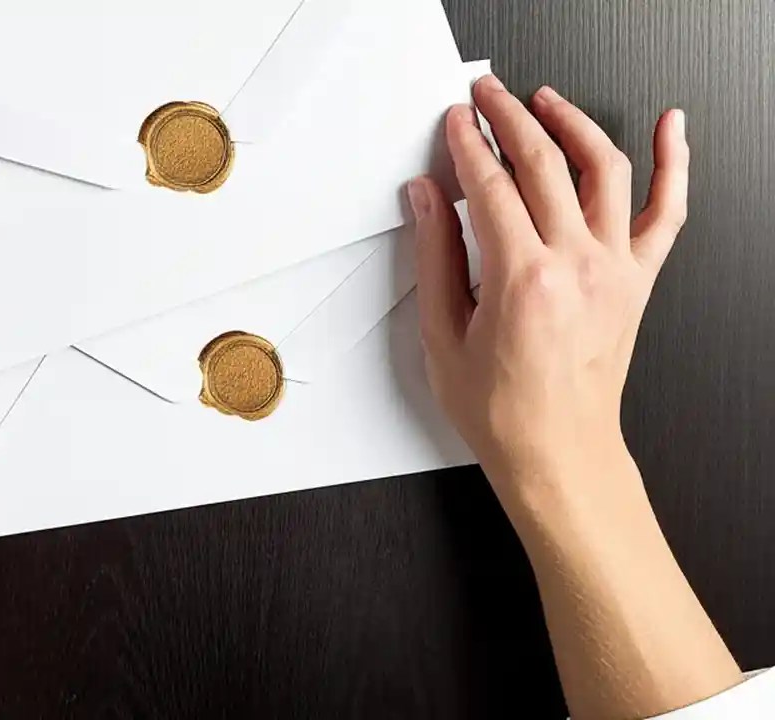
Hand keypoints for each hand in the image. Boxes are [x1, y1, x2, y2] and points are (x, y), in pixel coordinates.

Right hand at [409, 79, 740, 719]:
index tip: (454, 124)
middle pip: (543, 164)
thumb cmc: (504, 412)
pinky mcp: (638, 281)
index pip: (490, 185)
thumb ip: (435, 256)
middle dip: (508, 118)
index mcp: (522, 279)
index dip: (466, 145)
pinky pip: (667, 212)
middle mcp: (576, 265)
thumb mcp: (443, 337)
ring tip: (545, 102)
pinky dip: (674, 164)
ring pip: (603, 170)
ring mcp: (615, 269)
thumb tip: (426, 199)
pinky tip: (671, 130)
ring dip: (572, 124)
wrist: (559, 453)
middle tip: (485, 98)